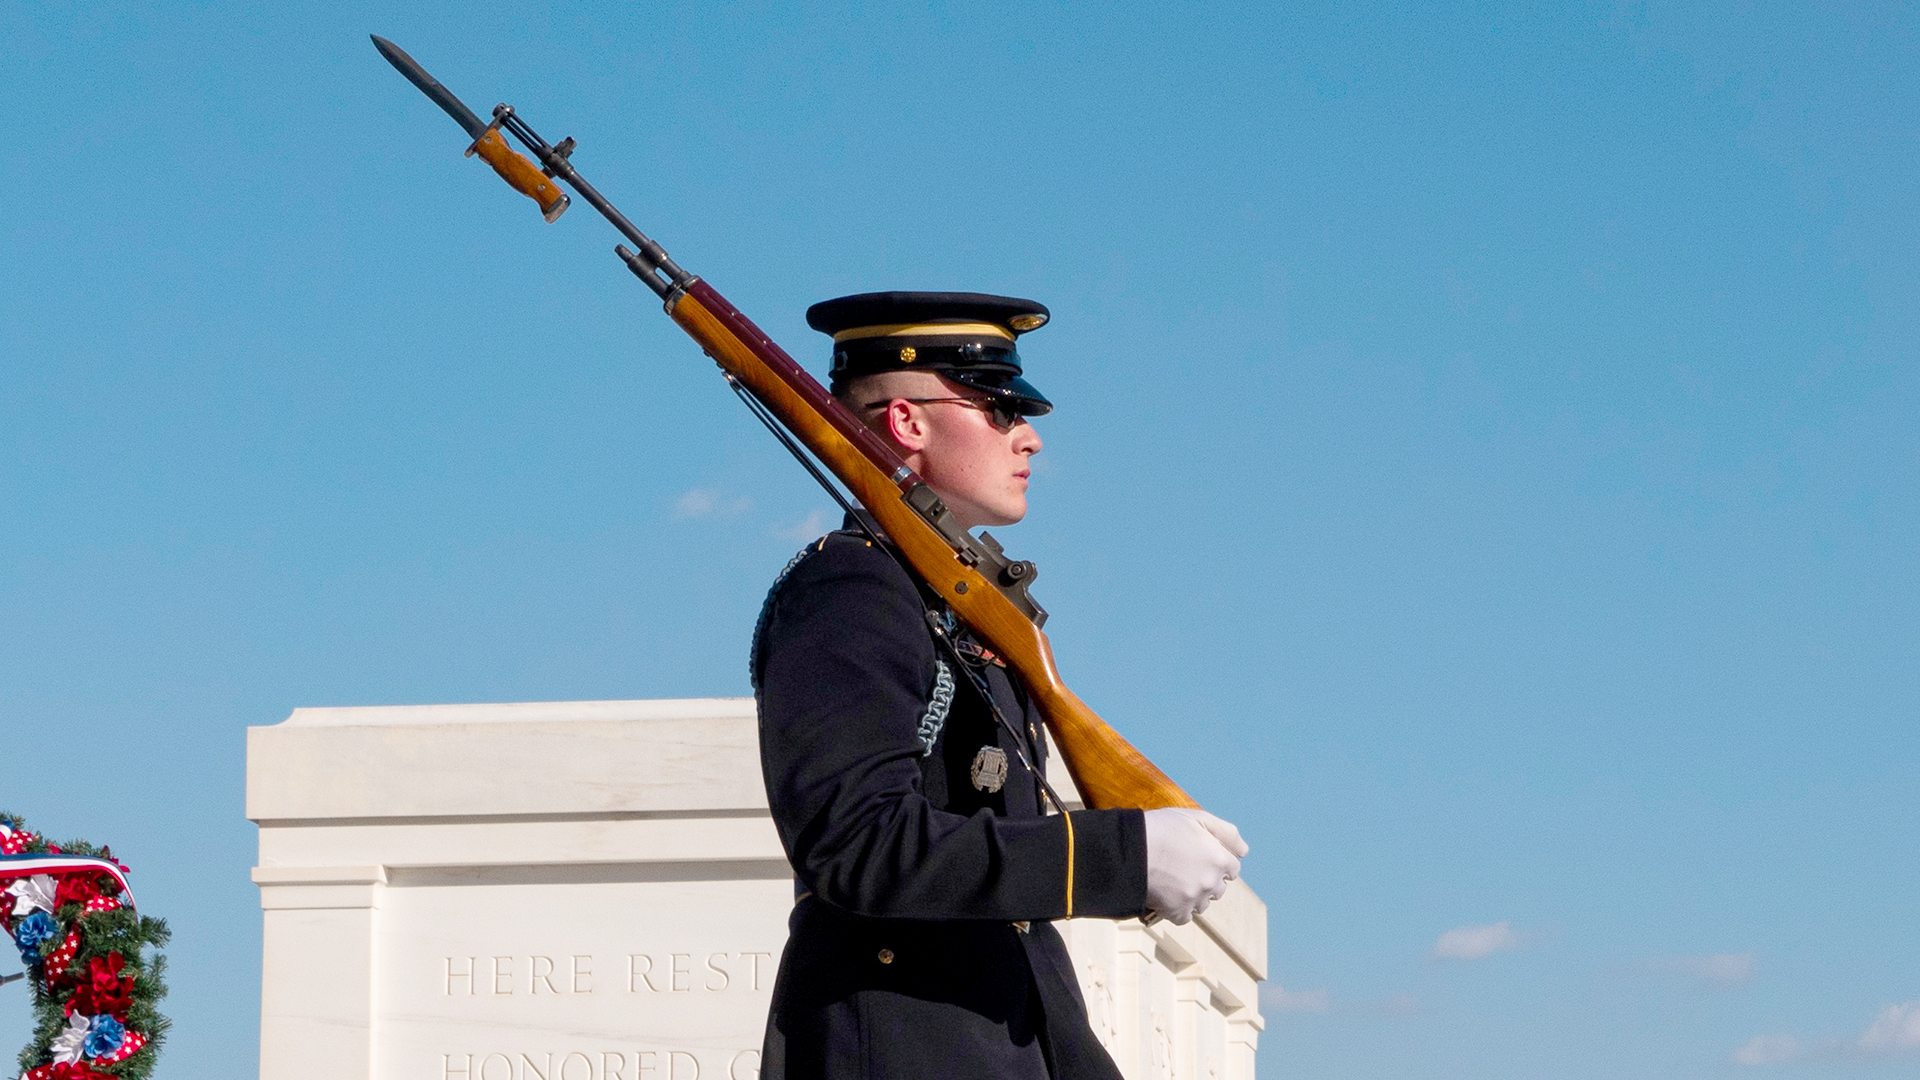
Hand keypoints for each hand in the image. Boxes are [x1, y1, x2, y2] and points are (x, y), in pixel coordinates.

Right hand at [1143, 808, 1245, 924]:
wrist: (1130, 849)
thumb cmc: (1162, 829)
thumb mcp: (1197, 818)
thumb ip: (1226, 833)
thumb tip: (1244, 851)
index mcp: (1220, 859)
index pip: (1232, 868)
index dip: (1217, 860)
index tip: (1200, 856)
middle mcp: (1212, 882)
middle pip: (1218, 888)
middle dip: (1206, 879)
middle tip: (1184, 867)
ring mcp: (1195, 899)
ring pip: (1203, 903)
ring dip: (1194, 895)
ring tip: (1173, 880)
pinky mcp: (1177, 911)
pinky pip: (1185, 916)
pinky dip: (1177, 909)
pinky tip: (1166, 895)